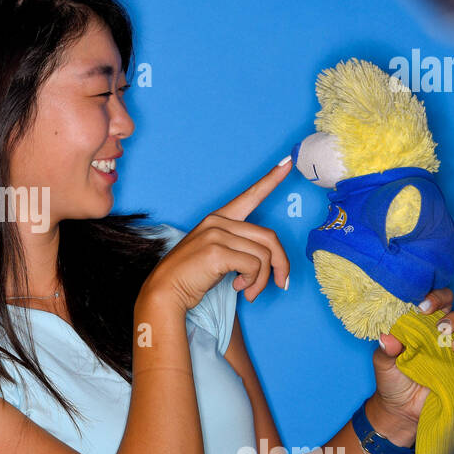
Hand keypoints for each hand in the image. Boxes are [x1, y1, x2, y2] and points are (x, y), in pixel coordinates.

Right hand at [143, 157, 292, 310]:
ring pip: (263, 255)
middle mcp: (218, 221)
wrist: (166, 290)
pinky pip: (253, 266)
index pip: (249, 196)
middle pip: (269, 237)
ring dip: (261, 280)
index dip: (271, 180)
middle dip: (280, 264)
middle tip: (281, 283)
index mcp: (218, 218)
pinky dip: (252, 282)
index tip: (287, 162)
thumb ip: (240, 247)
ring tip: (248, 290)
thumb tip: (271, 260)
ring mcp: (216, 234)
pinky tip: (238, 287)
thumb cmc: (191, 275)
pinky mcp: (217, 251)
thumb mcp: (217, 253)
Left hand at [369, 287, 453, 436]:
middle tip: (431, 314)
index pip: (428, 300)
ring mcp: (453, 346)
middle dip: (444, 302)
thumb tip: (387, 337)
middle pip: (451, 304)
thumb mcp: (382, 363)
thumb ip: (385, 349)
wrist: (401, 409)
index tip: (418, 304)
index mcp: (418, 324)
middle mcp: (437, 331)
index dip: (427, 296)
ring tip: (444, 331)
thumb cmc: (391, 380)